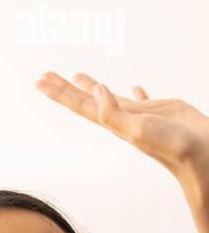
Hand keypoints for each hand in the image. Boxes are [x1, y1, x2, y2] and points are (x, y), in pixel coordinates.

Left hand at [35, 71, 208, 182]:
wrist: (200, 156)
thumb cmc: (171, 146)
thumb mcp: (137, 129)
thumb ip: (114, 113)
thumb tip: (96, 91)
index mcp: (114, 123)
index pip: (80, 105)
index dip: (60, 92)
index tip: (40, 80)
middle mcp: (122, 119)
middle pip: (87, 100)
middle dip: (65, 88)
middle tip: (45, 76)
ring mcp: (141, 115)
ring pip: (110, 97)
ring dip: (93, 87)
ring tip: (77, 76)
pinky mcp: (161, 111)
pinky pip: (141, 99)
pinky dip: (134, 93)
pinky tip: (134, 88)